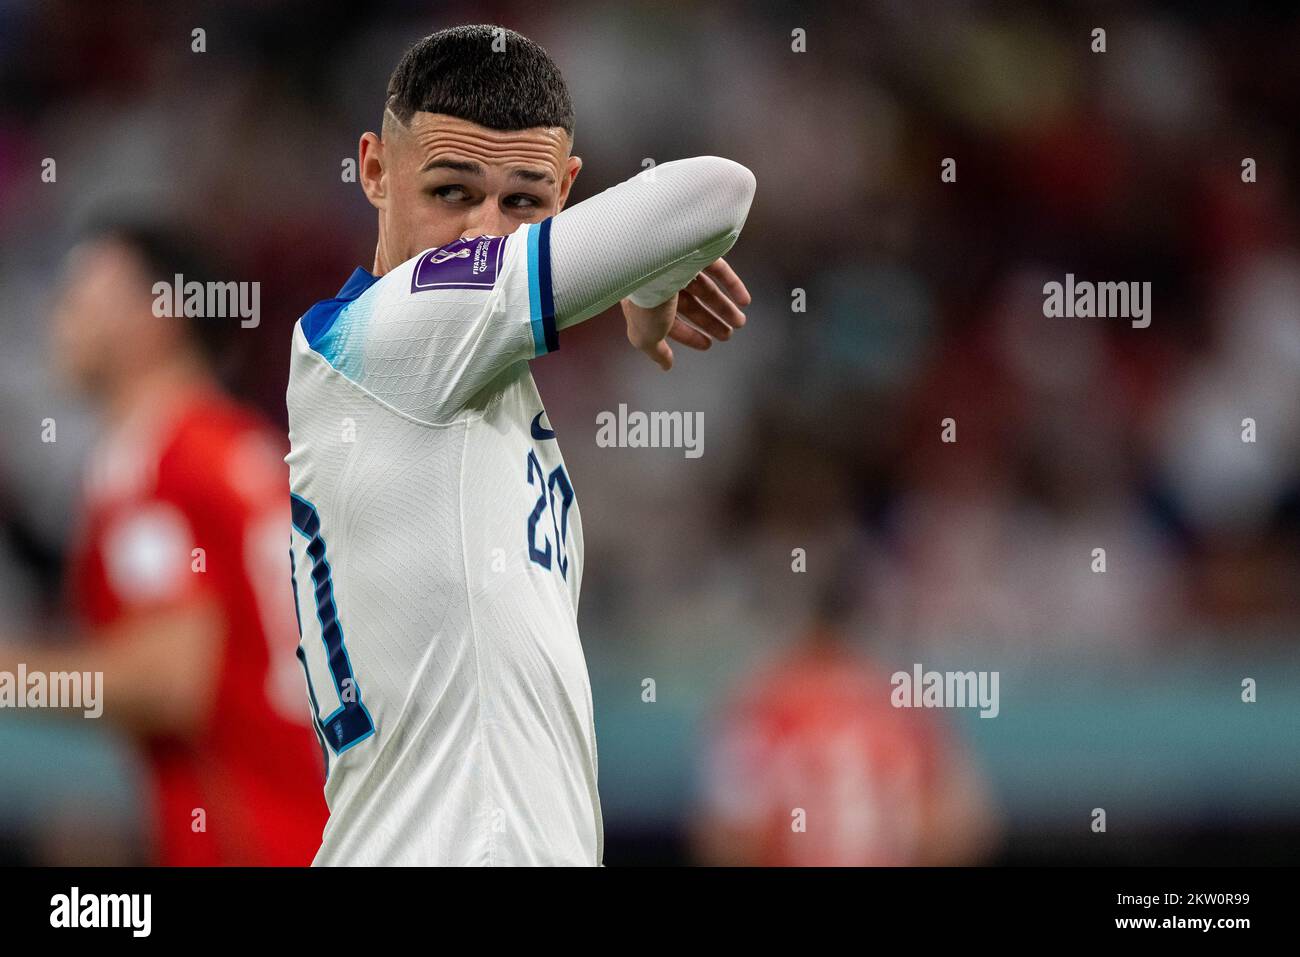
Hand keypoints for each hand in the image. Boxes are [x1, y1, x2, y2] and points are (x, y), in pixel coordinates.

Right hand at [620, 258, 750, 370]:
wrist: (650, 265)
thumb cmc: (644, 303)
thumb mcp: (646, 337)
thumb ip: (657, 351)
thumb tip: (665, 366)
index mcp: (646, 301)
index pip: (670, 321)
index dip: (689, 335)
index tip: (707, 345)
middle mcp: (662, 281)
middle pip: (692, 305)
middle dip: (710, 322)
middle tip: (727, 335)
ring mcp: (680, 265)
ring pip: (706, 289)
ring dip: (724, 307)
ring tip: (739, 322)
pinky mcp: (697, 250)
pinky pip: (719, 269)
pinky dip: (733, 285)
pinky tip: (744, 300)